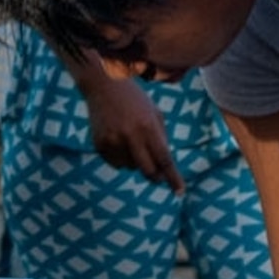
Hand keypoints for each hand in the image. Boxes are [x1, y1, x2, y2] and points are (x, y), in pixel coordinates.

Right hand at [80, 69, 184, 190]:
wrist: (103, 85)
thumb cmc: (135, 100)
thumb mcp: (155, 114)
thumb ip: (161, 140)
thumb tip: (162, 168)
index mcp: (147, 126)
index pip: (164, 159)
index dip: (173, 178)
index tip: (180, 192)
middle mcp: (130, 135)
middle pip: (147, 170)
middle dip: (155, 176)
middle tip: (158, 176)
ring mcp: (112, 140)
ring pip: (130, 167)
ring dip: (135, 161)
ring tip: (129, 138)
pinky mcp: (99, 144)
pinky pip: (116, 163)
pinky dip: (120, 157)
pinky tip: (117, 139)